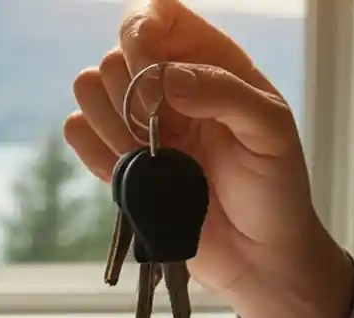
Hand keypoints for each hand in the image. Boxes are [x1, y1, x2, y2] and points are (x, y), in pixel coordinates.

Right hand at [64, 0, 353, 317]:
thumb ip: (223, 93)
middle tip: (164, 128)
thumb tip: (164, 78)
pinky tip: (130, 172)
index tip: (150, 63)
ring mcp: (138, 125)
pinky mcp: (118, 163)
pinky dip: (93, 147)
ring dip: (111, 119)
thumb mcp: (270, 130)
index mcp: (209, 62)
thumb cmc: (275, 189)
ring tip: (152, 154)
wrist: (257, 257)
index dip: (142, 27)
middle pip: (115, 51)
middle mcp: (167, 86)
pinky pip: (78, 133)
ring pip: (88, 87)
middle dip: (131, 88)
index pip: (157, 14)